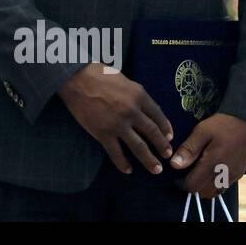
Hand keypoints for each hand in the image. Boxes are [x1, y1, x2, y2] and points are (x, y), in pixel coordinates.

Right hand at [58, 63, 173, 175]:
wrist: (76, 79)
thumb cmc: (98, 74)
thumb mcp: (124, 79)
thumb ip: (135, 93)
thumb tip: (142, 105)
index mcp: (139, 96)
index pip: (158, 115)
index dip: (166, 127)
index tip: (170, 137)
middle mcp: (132, 112)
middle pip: (152, 132)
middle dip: (162, 146)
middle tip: (167, 155)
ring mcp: (118, 125)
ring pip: (139, 146)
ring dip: (149, 159)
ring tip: (156, 169)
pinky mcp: (103, 134)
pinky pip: (116, 152)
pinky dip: (123, 163)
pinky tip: (128, 170)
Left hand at [169, 112, 245, 197]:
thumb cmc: (222, 124)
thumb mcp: (201, 132)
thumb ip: (188, 149)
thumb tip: (174, 165)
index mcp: (213, 164)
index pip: (193, 186)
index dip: (181, 183)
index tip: (176, 175)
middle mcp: (224, 174)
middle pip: (203, 193)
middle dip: (192, 186)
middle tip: (186, 173)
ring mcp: (233, 175)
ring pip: (215, 192)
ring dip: (204, 186)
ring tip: (198, 171)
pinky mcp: (239, 173)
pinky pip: (223, 186)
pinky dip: (214, 183)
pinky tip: (210, 169)